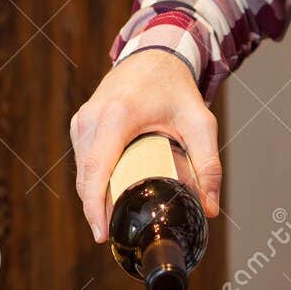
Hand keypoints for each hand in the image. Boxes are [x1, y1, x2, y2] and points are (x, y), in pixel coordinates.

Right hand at [70, 51, 221, 241]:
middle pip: (86, 177)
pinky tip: (110, 193)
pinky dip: (94, 179)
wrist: (154, 55)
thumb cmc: (176, 88)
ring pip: (82, 171)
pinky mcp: (81, 123)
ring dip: (95, 195)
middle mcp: (92, 117)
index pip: (97, 170)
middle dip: (96, 209)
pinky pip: (83, 160)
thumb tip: (209, 208)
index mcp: (117, 117)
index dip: (95, 207)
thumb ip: (209, 165)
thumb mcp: (201, 123)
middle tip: (115, 234)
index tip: (101, 234)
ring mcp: (82, 120)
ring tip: (115, 215)